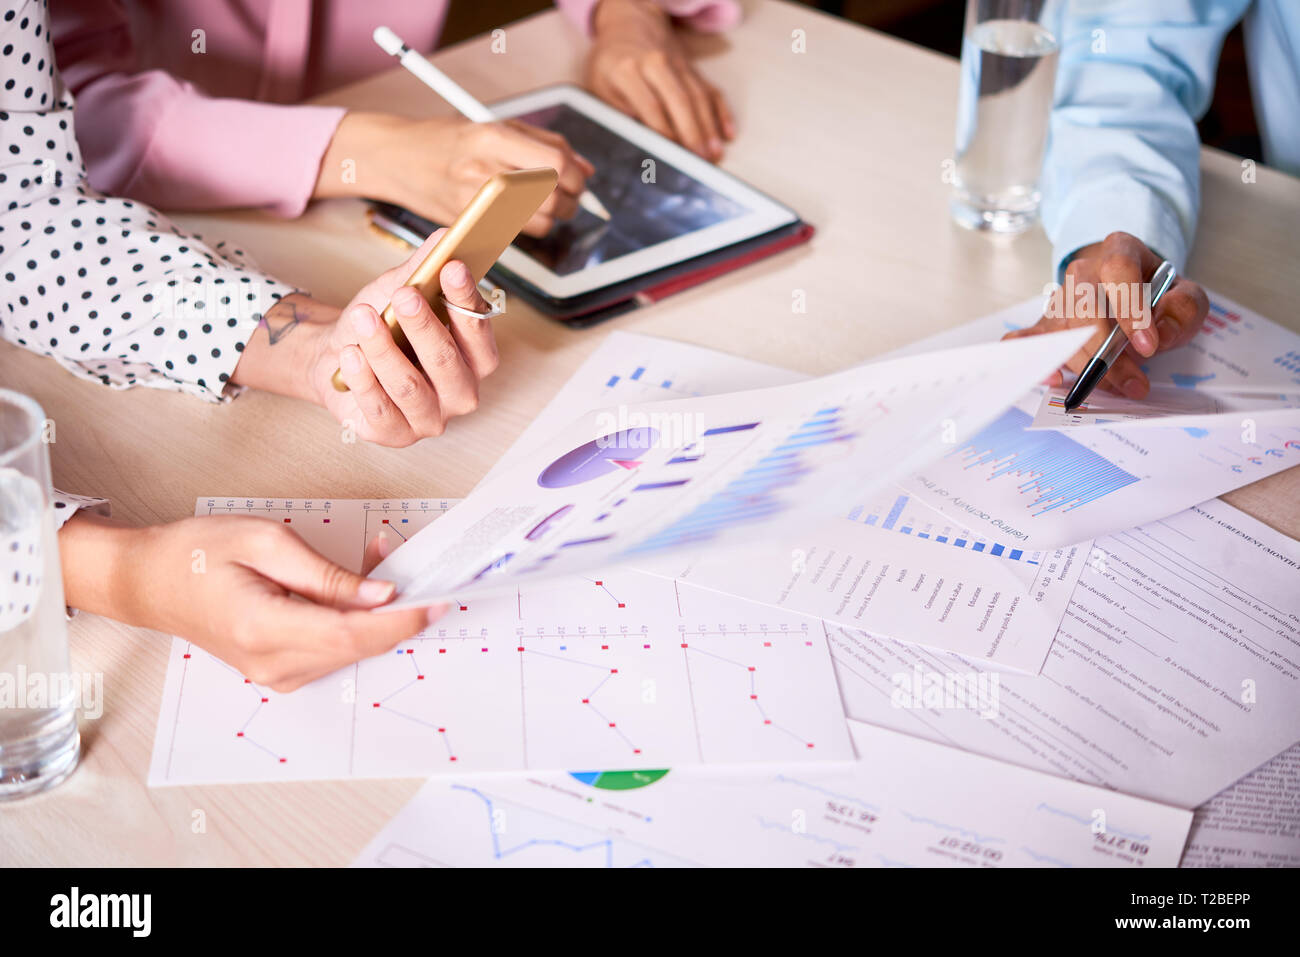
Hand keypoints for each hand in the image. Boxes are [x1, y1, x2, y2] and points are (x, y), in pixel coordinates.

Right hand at [60, 513, 444, 692]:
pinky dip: (355, 619)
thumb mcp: (266, 543)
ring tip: (377, 555)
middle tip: (414, 563)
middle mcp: (273, 664)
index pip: (352, 635)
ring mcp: (276, 674)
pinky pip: (333, 648)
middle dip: (397, 608)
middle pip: (359, 646)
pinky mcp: (281, 670)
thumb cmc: (197, 553)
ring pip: (351, 648)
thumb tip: (380, 595)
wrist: (149, 582)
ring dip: (377, 609)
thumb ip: (328, 575)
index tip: (439, 601)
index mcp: (265, 629)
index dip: (402, 621)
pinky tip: (356, 585)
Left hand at [232, 229, 500, 446]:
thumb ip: (425, 266)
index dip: (466, 302)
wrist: (337, 359)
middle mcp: (460, 393)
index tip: (453, 268)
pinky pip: (380, 411)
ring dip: (383, 350)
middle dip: (424, 327)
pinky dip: (363, 380)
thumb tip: (448, 234)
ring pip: (410, 388)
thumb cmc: (381, 327)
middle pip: (448, 364)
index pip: (480, 333)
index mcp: (474, 359)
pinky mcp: (394, 434)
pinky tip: (350, 355)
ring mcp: (429, 419)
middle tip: (404, 295)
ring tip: (363, 319)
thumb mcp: (400, 290)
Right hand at [316, 113, 592, 236]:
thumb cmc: (445, 139)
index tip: (578, 177)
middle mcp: (483, 170)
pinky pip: (517, 233)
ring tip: (548, 204)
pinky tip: (523, 213)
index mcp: (492, 137)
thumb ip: (542, 143)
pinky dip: (530, 226)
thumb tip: (583, 168)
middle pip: (552, 196)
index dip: (575, 175)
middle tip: (571, 194)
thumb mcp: (494, 125)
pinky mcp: (469, 224)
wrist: (395, 158)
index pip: (554, 165)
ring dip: (555, 216)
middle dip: (571, 198)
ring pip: (540, 221)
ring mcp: (474, 201)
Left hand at [585, 0, 735, 159]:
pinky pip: (711, 92)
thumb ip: (617, 114)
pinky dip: (721, 113)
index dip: (664, 133)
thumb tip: (637, 146)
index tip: (671, 157)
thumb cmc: (609, 66)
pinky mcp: (693, 70)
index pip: (651, 106)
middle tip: (699, 161)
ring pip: (698, 98)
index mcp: (628, 70)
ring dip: (709, 128)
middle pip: (680, 101)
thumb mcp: (600, 88)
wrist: (628, 27)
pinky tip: (728, 133)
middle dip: (692, 134)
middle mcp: (656, 64)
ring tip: (714, 155)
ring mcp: (678, 65)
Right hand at [1004, 231, 1208, 398]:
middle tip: (1134, 382)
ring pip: (1063, 330)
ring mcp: (1060, 297)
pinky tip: (1054, 378)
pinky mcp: (1046, 324)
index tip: (1148, 345)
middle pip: (1083, 305)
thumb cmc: (1159, 295)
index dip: (1130, 308)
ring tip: (1121, 386)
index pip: (1118, 269)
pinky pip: (1026, 338)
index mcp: (1120, 251)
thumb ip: (1183, 310)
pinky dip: (1035, 358)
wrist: (1134, 294)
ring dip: (1088, 364)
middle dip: (1105, 348)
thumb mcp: (1186, 296)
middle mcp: (1084, 270)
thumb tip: (1160, 334)